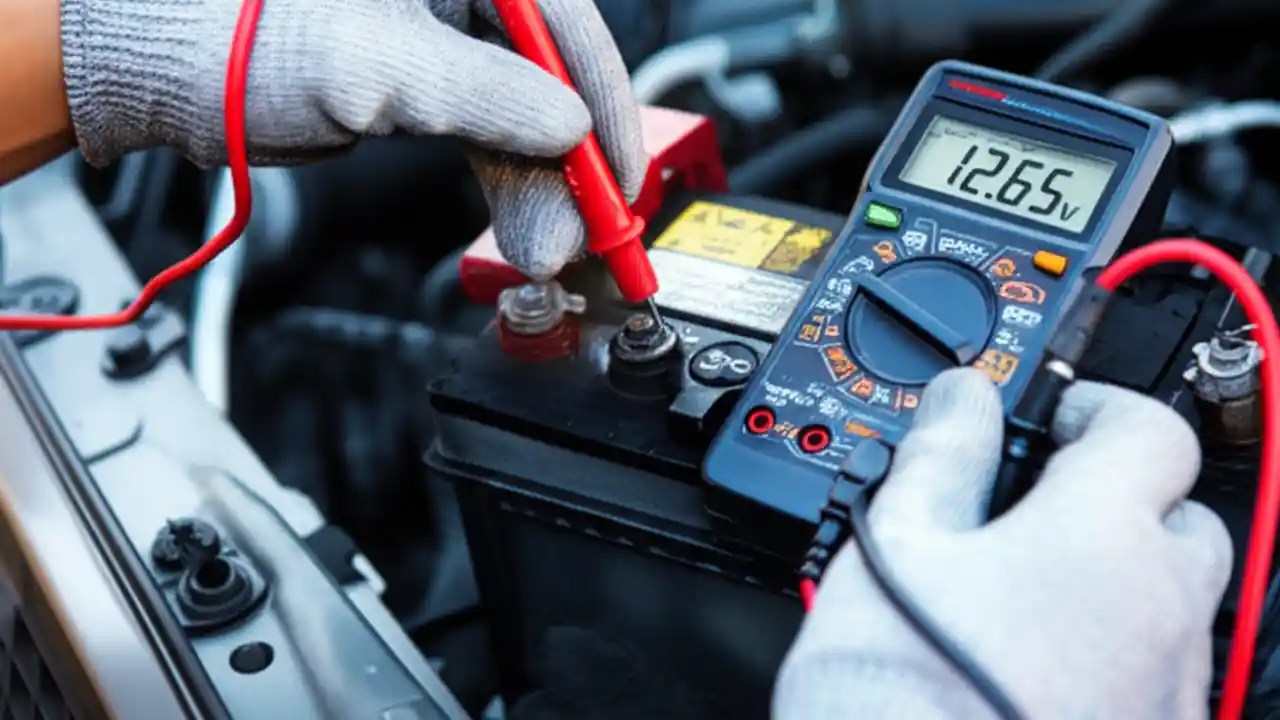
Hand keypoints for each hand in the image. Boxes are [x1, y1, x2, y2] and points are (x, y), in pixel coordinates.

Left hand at [61, 0, 645, 280]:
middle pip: (554, 77)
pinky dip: (509, 182)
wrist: (167, 66)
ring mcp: (443, 36)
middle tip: (586, 233)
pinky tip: (523, 223)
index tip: (618, 173)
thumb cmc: (239, 33)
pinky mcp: (422, 82)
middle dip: (572, 164)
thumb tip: (569, 128)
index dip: (604, 102)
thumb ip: (487, 95)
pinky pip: (489, 132)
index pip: (567, 22)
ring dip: (543, 188)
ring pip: (524, 115)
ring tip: (547, 249)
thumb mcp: (376, 67)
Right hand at [774, 368, 1231, 719]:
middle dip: (1122, 498)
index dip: (1099, 407)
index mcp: (1099, 537)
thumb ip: (941, 456)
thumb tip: (961, 401)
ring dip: (1118, 582)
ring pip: (1175, 605)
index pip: (1147, 428)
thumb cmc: (900, 694)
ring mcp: (1167, 688)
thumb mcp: (896, 546)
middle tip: (1042, 508)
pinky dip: (1114, 656)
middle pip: (1183, 517)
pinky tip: (1037, 669)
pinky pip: (1157, 676)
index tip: (1057, 419)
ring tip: (1024, 598)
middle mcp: (1160, 612)